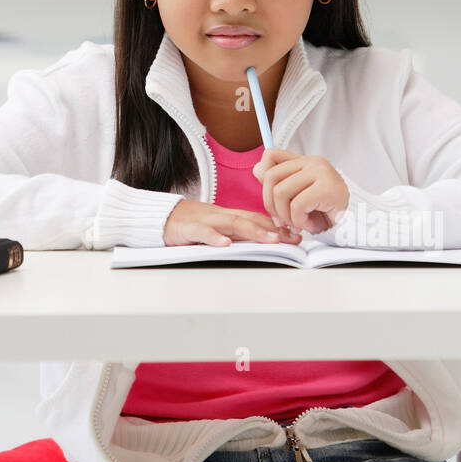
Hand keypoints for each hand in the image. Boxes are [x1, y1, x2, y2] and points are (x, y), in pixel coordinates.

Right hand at [163, 198, 301, 248]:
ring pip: (233, 224)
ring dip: (254, 231)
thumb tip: (263, 243)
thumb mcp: (218, 227)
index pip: (258, 219)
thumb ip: (237, 233)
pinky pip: (203, 232)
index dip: (279, 226)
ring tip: (272, 240)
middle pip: (251, 220)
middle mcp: (222, 216)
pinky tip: (225, 244)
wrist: (163, 216)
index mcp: (230, 217)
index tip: (298, 235)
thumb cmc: (192, 223)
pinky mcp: (190, 228)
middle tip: (294, 238)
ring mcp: (207, 221)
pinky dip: (215, 238)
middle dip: (274, 229)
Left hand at [252, 149, 348, 234]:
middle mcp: (312, 162)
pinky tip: (309, 224)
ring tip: (298, 223)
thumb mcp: (297, 196)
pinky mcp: (327, 188)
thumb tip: (257, 170)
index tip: (272, 198)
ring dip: (286, 216)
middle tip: (283, 219)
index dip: (263, 176)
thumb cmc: (324, 212)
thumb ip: (278, 182)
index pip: (271, 155)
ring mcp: (321, 172)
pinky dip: (299, 221)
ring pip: (281, 192)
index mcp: (303, 161)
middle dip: (271, 204)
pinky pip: (297, 205)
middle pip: (270, 177)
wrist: (354, 224)